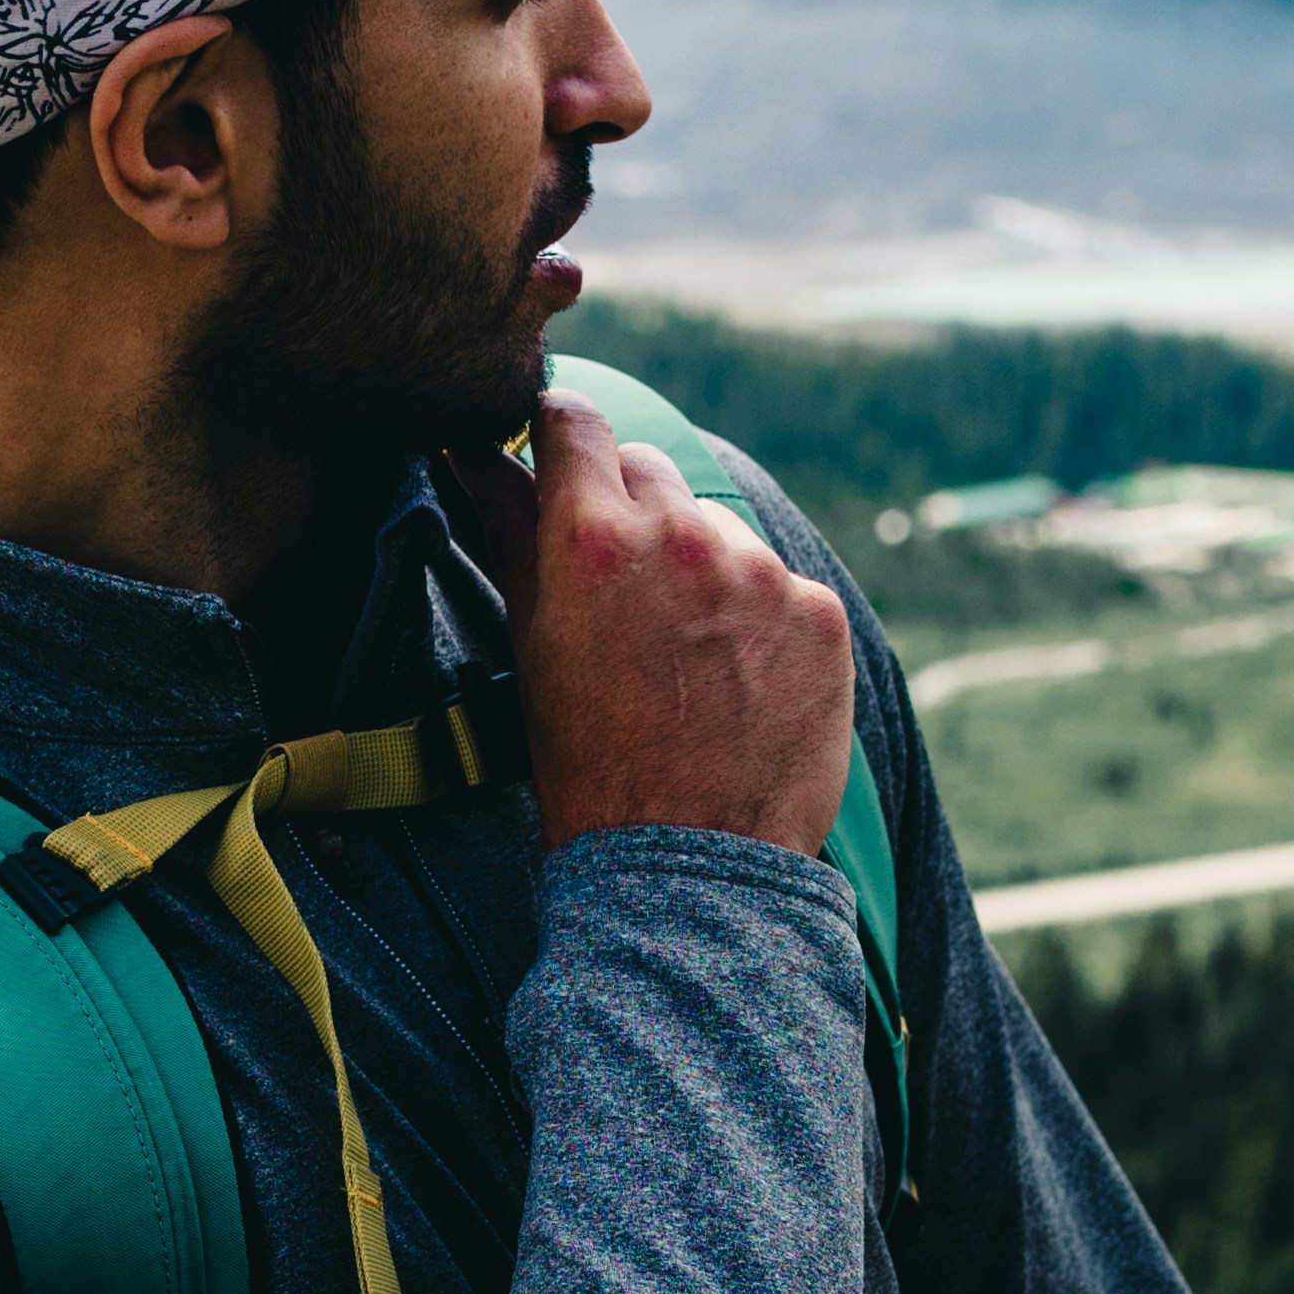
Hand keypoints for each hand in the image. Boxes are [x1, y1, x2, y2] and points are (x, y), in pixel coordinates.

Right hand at [509, 399, 857, 855]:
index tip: (558, 453)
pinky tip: (737, 682)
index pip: (575, 424)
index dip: (561, 435)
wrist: (687, 869)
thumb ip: (508, 530)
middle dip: (628, 512)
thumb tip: (473, 452)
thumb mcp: (532, 644)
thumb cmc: (587, 763)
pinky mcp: (820, 614)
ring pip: (717, 530)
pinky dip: (759, 618)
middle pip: (647, 471)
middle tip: (619, 596)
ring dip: (699, 567)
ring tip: (684, 659)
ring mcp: (761, 573)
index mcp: (592, 540)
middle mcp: (682, 537)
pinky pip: (780, 585)